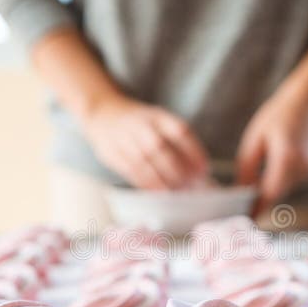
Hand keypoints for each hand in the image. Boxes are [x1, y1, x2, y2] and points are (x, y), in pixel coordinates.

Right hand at [81, 95, 208, 189]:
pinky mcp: (113, 154)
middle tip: (190, 185)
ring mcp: (124, 139)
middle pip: (160, 147)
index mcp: (157, 116)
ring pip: (144, 162)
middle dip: (176, 169)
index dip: (193, 150)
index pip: (179, 130)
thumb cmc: (142, 125)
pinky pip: (131, 171)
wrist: (103, 114)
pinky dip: (146, 184)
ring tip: (176, 192)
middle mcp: (141, 126)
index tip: (204, 168)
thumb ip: (178, 143)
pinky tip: (158, 192)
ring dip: (161, 180)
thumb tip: (199, 171)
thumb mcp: (160, 123)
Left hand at [235, 91, 307, 214]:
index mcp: (287, 159)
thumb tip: (242, 192)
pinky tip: (259, 186)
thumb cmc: (278, 115)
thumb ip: (247, 168)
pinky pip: (287, 184)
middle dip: (258, 205)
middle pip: (276, 196)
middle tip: (236, 215)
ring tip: (243, 202)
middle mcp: (301, 168)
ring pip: (281, 191)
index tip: (240, 221)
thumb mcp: (255, 138)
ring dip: (266, 196)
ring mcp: (307, 170)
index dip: (255, 210)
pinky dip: (274, 186)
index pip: (269, 194)